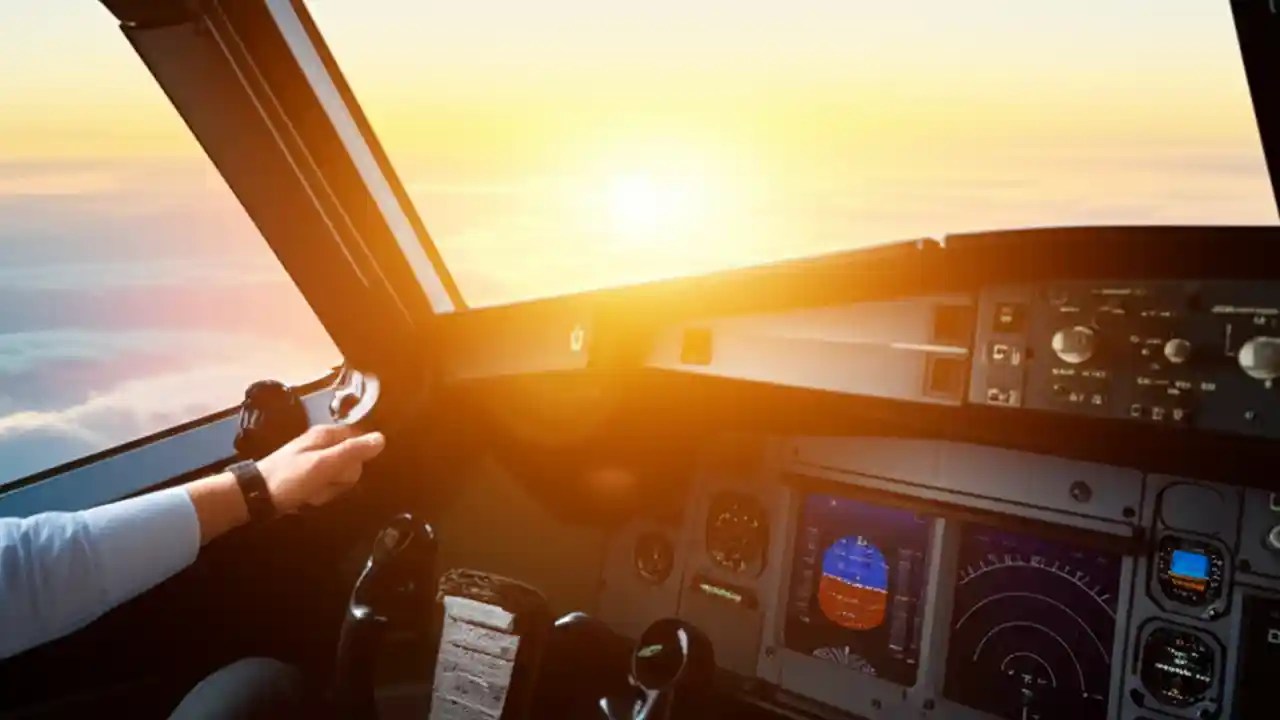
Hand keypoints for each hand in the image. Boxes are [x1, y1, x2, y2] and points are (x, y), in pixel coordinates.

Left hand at [256, 424, 386, 512]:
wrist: (255, 497)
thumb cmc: (290, 478)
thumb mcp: (324, 464)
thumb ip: (352, 451)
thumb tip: (382, 438)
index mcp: (327, 435)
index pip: (361, 441)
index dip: (357, 459)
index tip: (344, 470)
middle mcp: (323, 443)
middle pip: (352, 462)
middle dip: (340, 479)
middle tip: (323, 483)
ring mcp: (315, 460)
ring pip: (340, 477)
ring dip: (329, 489)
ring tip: (311, 492)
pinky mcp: (309, 476)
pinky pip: (327, 485)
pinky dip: (320, 494)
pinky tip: (307, 497)